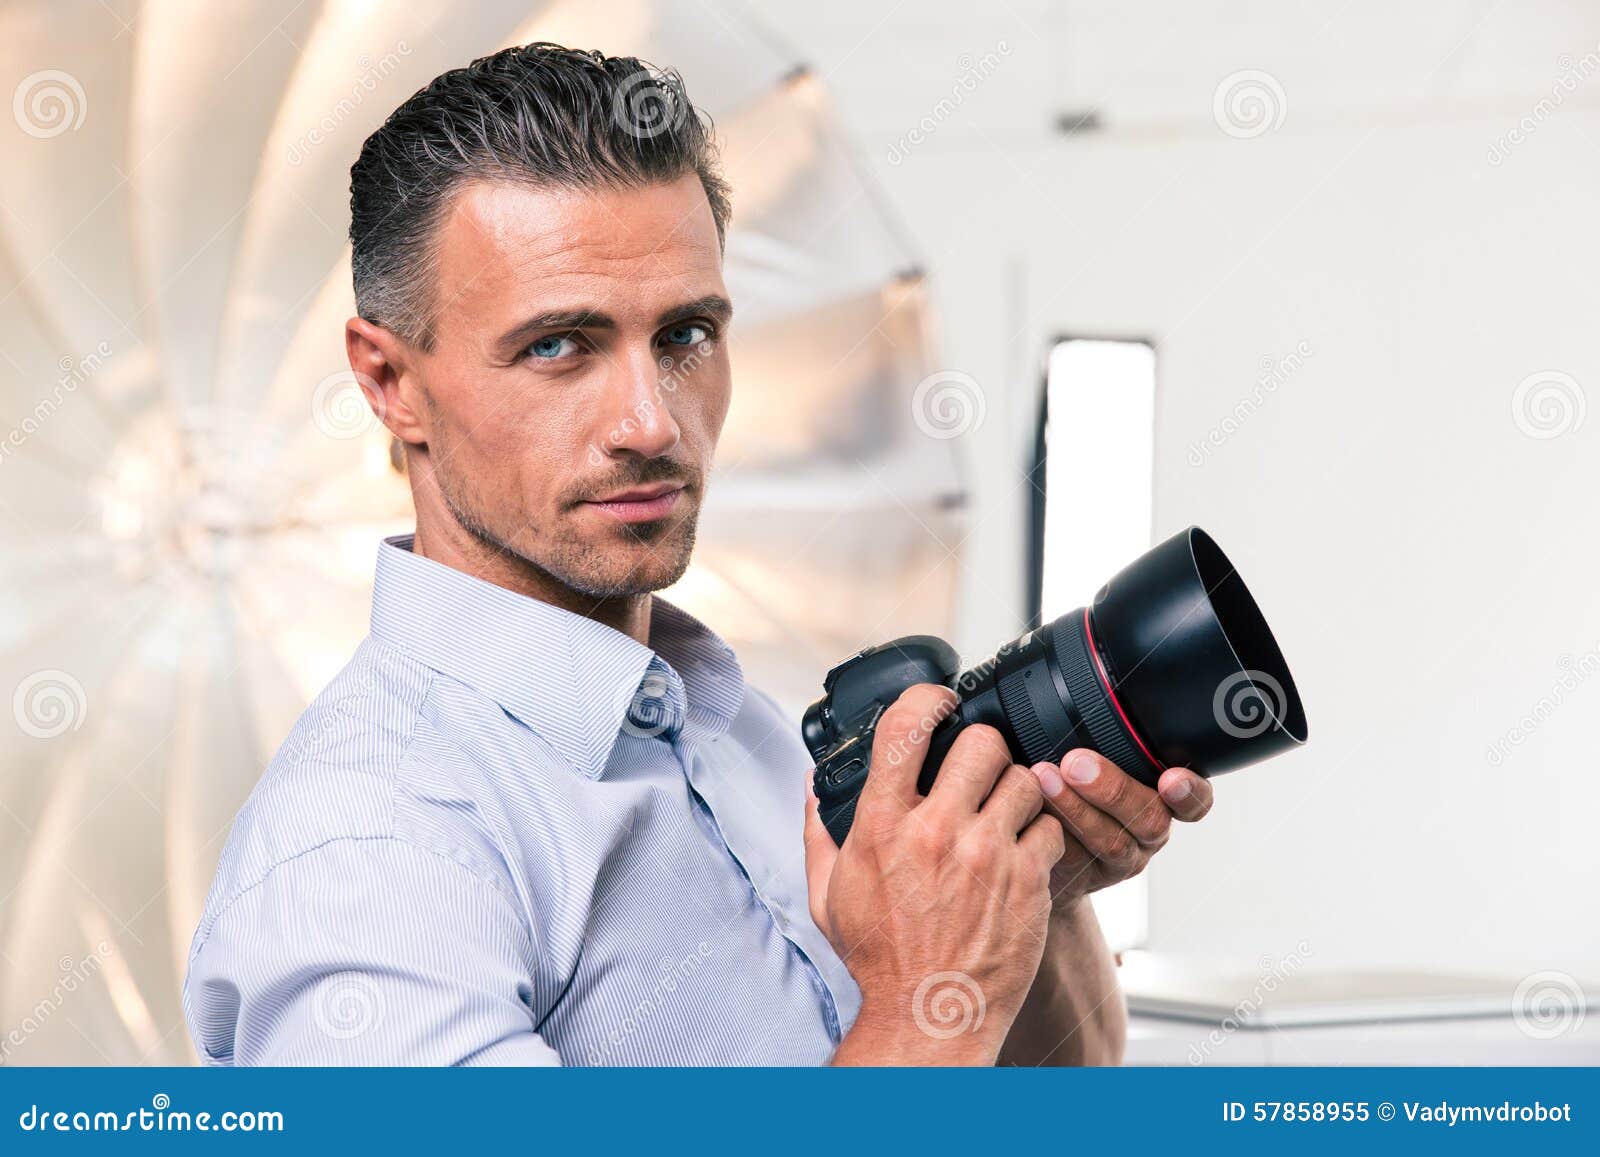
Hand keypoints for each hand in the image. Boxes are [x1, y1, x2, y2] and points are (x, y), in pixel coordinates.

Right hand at [804, 684, 1065, 1064]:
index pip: (905, 729)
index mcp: (882, 826)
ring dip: (1016, 791)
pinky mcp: (1026, 881)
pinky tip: (1021, 854)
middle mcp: (935, 833)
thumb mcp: (828, 894)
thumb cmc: (879, 959)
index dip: (928, 698)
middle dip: (983, 749)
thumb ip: (818, 832)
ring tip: (1003, 815)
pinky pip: (1049, 827)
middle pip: (981, 743)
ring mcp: (986, 856)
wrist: (927, 1016)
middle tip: (979, 770)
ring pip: (1024, 780)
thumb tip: (812, 786)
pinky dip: (1040, 835)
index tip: (940, 700)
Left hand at [1027, 750, 1213, 913]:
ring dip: (1075, 808)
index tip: (1171, 779)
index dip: (1189, 792)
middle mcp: (1149, 831)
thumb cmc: (1080, 788)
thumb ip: (1105, 738)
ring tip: (1043, 779)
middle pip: (1149, 818)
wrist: (1050, 842)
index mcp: (1163, 798)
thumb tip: (1083, 693)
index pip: (1195, 799)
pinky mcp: (1089, 877)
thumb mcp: (1100, 759)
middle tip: (1074, 764)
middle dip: (1113, 789)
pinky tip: (1032, 809)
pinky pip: (1077, 860)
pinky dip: (1053, 831)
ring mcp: (1122, 858)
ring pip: (1112, 841)